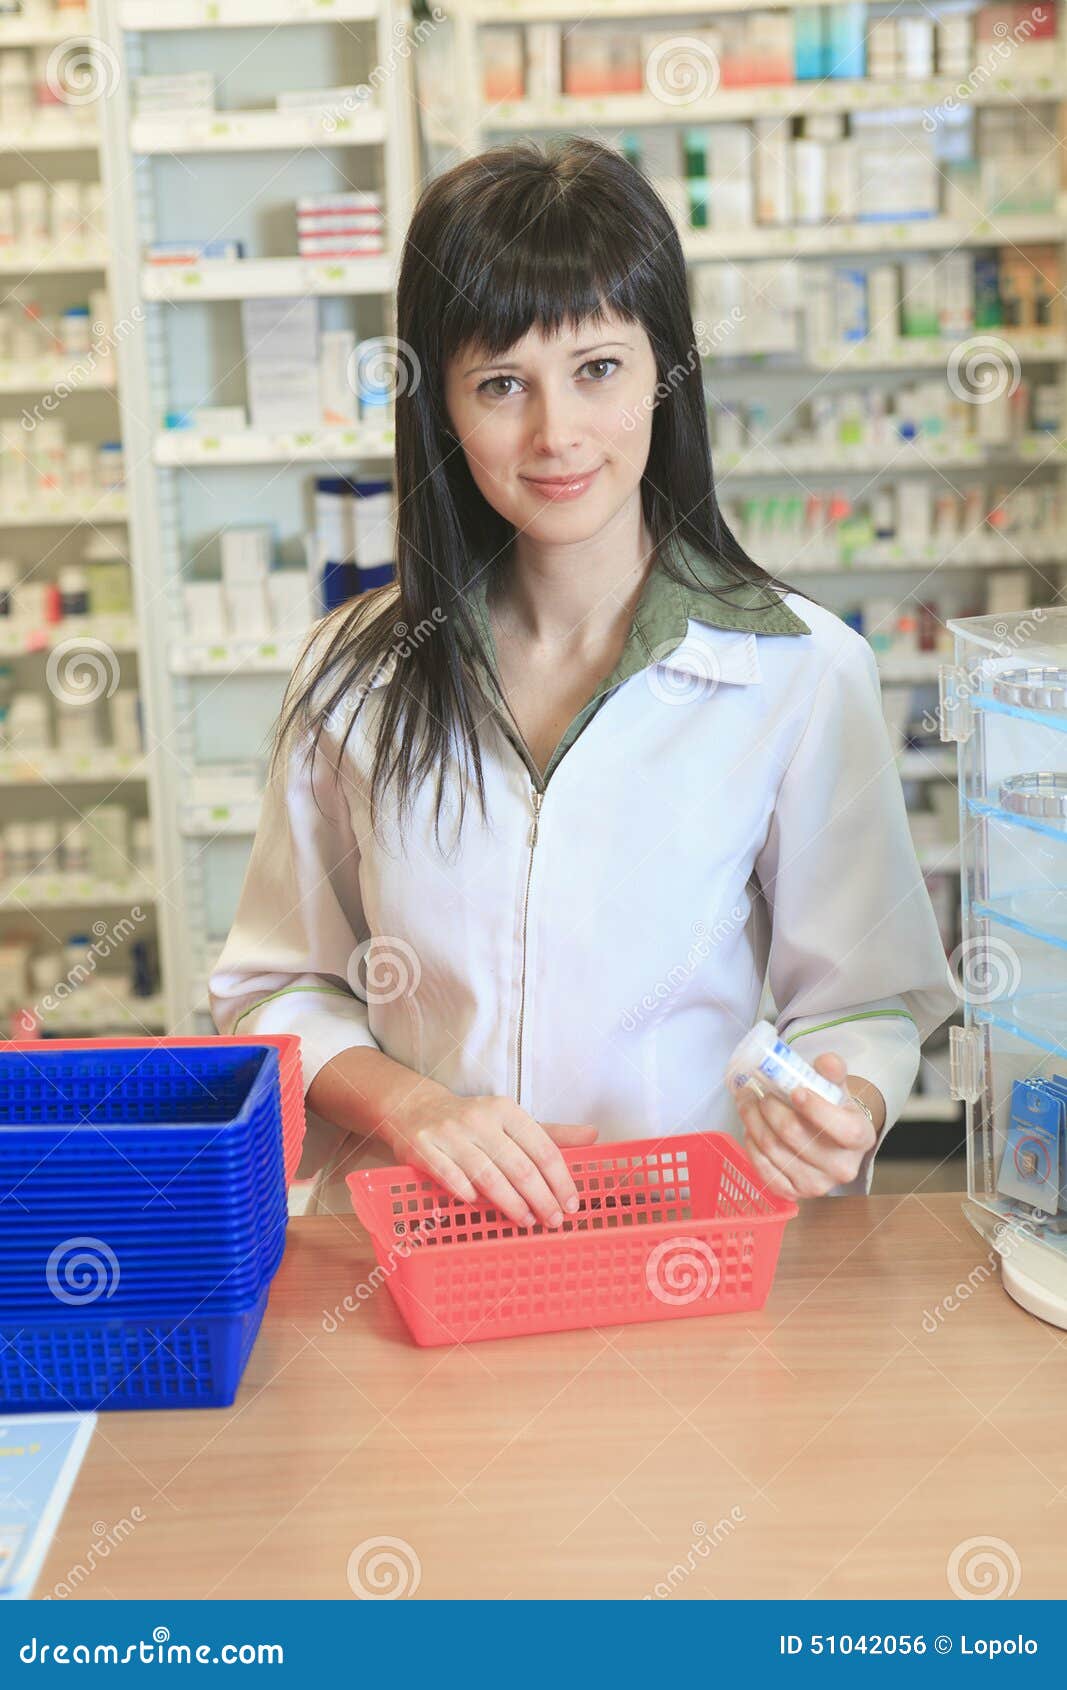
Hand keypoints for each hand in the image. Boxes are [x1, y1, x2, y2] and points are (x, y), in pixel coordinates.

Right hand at [381, 1078, 598, 1227]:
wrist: (415, 1108)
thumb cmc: (474, 1121)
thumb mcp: (512, 1121)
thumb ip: (552, 1133)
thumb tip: (593, 1134)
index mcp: (505, 1110)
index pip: (543, 1148)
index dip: (561, 1180)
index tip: (572, 1204)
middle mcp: (479, 1119)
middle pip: (519, 1167)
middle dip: (542, 1199)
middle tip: (554, 1221)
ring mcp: (449, 1134)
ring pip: (488, 1176)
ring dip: (512, 1204)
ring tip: (527, 1221)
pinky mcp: (423, 1148)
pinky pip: (450, 1178)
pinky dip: (468, 1195)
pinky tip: (480, 1207)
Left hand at [734, 1051, 878, 1199]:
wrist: (827, 1140)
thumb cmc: (831, 1109)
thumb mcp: (837, 1087)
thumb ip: (832, 1071)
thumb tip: (826, 1061)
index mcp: (860, 1138)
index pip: (842, 1128)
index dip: (816, 1109)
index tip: (795, 1090)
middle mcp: (842, 1168)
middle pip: (795, 1135)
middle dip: (769, 1107)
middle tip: (755, 1090)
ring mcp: (817, 1185)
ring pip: (773, 1149)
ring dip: (753, 1121)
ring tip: (746, 1103)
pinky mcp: (794, 1194)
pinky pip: (764, 1170)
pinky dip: (752, 1145)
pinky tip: (751, 1128)